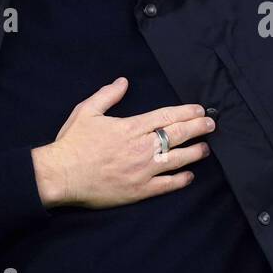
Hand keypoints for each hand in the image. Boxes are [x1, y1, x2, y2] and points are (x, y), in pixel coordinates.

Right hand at [30, 77, 213, 207]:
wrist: (60, 175)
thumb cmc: (72, 143)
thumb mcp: (87, 111)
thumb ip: (107, 95)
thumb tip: (123, 82)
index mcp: (131, 127)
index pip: (167, 116)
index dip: (187, 112)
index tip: (199, 110)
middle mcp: (141, 148)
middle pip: (177, 134)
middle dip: (198, 128)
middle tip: (211, 125)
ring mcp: (142, 170)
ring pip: (177, 159)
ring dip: (195, 152)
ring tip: (206, 149)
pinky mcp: (138, 190)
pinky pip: (166, 185)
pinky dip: (180, 180)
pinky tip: (189, 176)